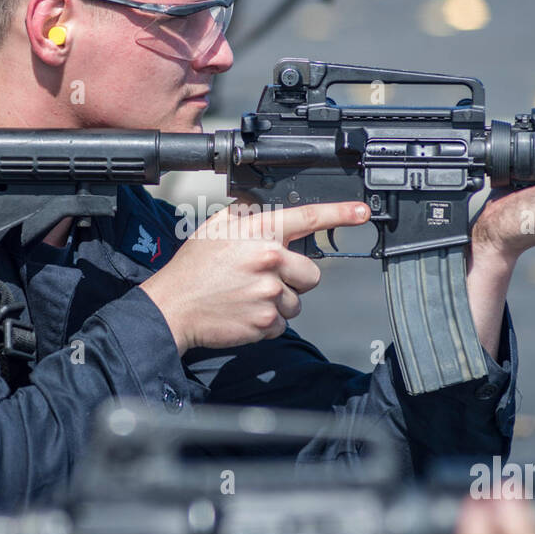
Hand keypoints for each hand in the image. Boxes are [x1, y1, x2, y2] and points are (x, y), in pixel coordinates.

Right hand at [139, 201, 369, 352]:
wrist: (172, 307)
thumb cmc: (193, 269)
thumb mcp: (215, 229)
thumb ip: (245, 217)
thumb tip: (263, 209)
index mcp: (259, 234)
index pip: (307, 218)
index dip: (340, 214)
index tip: (362, 213)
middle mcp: (269, 261)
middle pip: (311, 274)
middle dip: (295, 279)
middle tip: (265, 279)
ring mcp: (269, 294)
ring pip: (296, 302)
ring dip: (279, 302)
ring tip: (247, 296)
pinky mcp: (265, 322)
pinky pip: (282, 324)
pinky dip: (267, 322)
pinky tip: (244, 312)